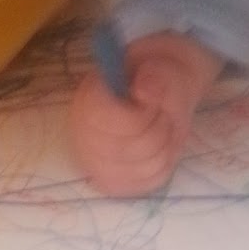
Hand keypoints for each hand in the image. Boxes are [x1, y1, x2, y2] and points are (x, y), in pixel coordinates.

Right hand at [69, 31, 221, 196]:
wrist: (157, 96)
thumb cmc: (155, 80)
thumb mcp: (160, 67)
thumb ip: (155, 78)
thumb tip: (145, 93)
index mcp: (88, 99)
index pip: (106, 120)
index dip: (141, 115)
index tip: (154, 103)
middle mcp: (83, 133)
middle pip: (123, 149)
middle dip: (157, 132)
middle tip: (163, 115)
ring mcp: (95, 161)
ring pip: (140, 167)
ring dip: (165, 147)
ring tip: (164, 129)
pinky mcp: (112, 181)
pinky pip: (146, 182)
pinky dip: (163, 164)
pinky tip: (161, 148)